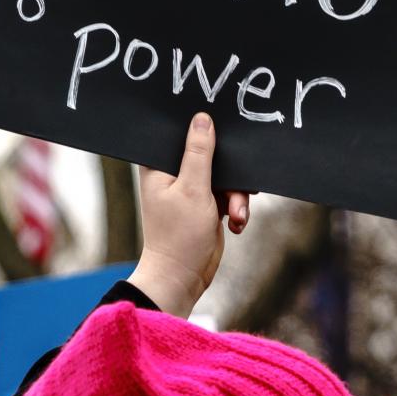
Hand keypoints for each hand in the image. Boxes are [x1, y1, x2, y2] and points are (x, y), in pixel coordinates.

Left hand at [129, 112, 250, 318]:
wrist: (184, 277)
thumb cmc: (179, 236)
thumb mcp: (193, 189)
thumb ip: (199, 153)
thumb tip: (202, 119)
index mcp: (159, 166)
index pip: (180, 135)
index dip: (201, 131)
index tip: (222, 138)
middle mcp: (173, 175)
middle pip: (210, 155)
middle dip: (229, 174)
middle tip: (237, 190)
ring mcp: (191, 190)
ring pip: (225, 176)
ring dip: (236, 196)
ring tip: (235, 214)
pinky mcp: (206, 204)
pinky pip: (229, 194)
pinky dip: (236, 207)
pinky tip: (235, 222)